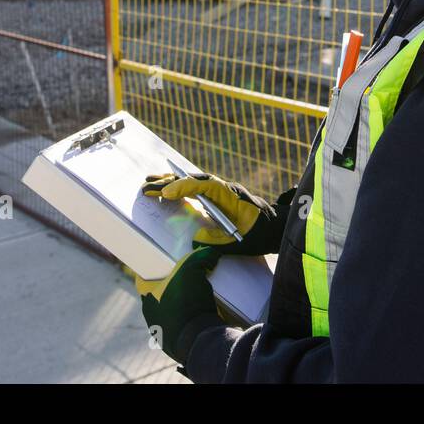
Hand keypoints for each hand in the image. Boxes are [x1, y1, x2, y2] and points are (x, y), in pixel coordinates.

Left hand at [136, 245, 224, 363]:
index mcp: (147, 295)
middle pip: (160, 294)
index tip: (170, 266)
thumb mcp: (192, 270)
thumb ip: (199, 257)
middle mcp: (150, 314)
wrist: (196, 340)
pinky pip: (179, 326)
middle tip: (191, 281)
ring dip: (182, 306)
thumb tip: (210, 254)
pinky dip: (189, 320)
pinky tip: (201, 316)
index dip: (158, 270)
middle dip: (174, 287)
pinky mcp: (172, 343)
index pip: (145, 278)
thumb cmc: (187, 303)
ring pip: (169, 311)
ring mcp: (159, 330)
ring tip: (199, 300)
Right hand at [141, 172, 281, 255]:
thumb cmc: (260, 235)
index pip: (205, 185)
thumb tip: (195, 239)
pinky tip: (165, 191)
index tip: (166, 192)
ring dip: (171, 182)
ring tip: (150, 183)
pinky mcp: (218, 198)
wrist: (276, 228)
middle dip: (169, 182)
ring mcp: (221, 192)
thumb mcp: (239, 243)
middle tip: (147, 187)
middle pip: (194, 180)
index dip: (184, 187)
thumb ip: (217, 242)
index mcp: (232, 196)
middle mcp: (225, 189)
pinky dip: (180, 188)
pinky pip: (196, 188)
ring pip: (193, 182)